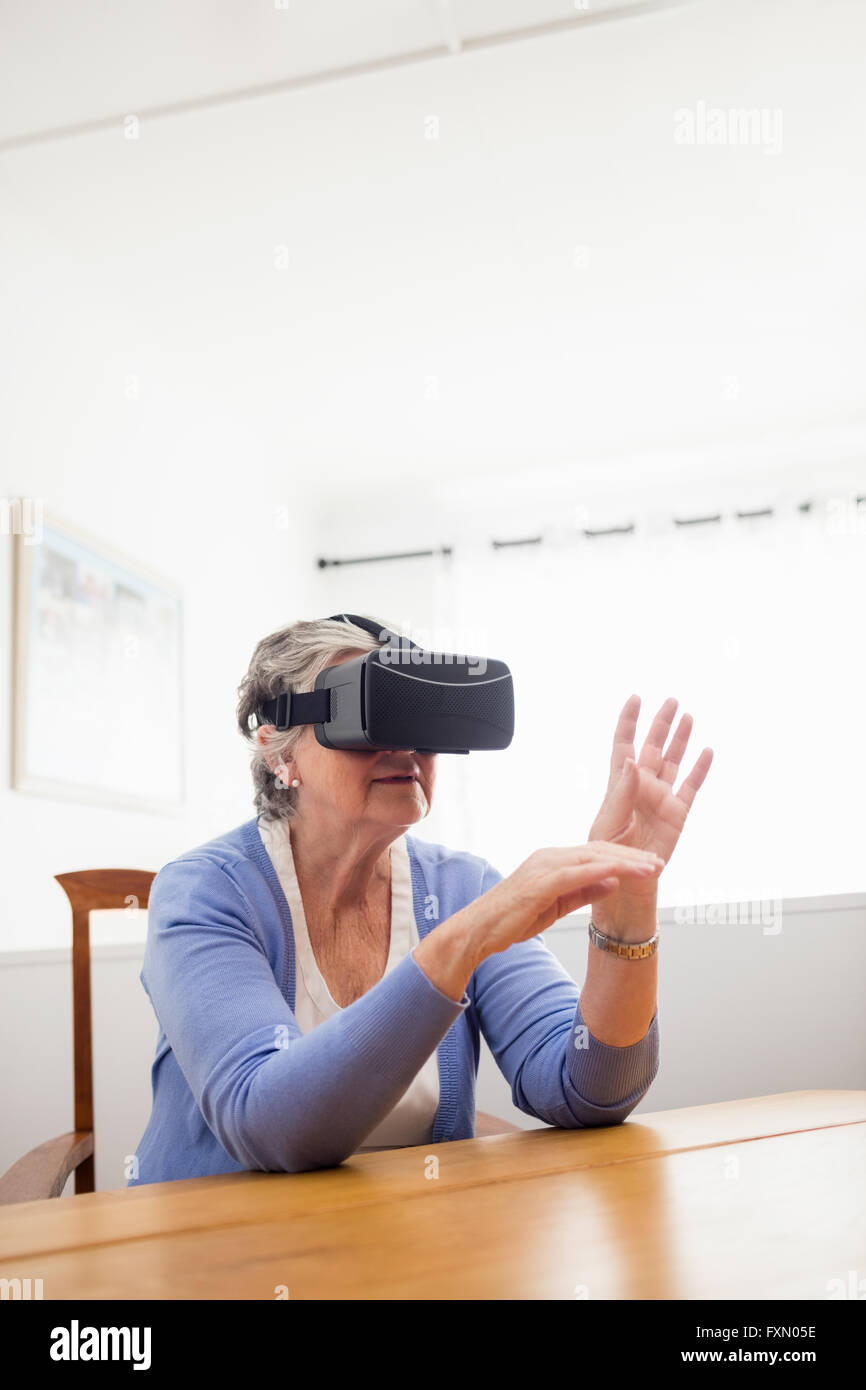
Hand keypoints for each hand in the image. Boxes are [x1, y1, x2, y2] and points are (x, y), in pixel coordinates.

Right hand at [413, 841, 664, 998]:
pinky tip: (621, 874)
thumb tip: (613, 883)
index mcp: (554, 861)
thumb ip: (583, 891)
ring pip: (592, 858)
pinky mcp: (539, 882)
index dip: (625, 857)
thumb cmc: (512, 919)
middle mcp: (550, 857)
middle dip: (632, 856)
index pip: (596, 853)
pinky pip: (575, 873)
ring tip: (651, 868)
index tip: (650, 864)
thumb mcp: (557, 905)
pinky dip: (600, 871)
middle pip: (599, 850)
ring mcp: (544, 867)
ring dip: (625, 862)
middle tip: (660, 862)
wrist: (478, 931)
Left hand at [588, 695, 712, 930]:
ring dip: (680, 740)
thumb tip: (631, 760)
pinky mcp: (678, 813)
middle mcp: (643, 785)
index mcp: (621, 784)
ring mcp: (662, 797)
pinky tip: (706, 751)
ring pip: (673, 760)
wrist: (628, 880)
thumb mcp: (610, 822)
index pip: (624, 745)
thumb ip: (622, 791)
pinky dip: (700, 769)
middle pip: (653, 746)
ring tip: (688, 716)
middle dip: (661, 723)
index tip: (636, 698)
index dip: (629, 722)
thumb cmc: (609, 852)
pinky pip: (691, 786)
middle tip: (671, 701)